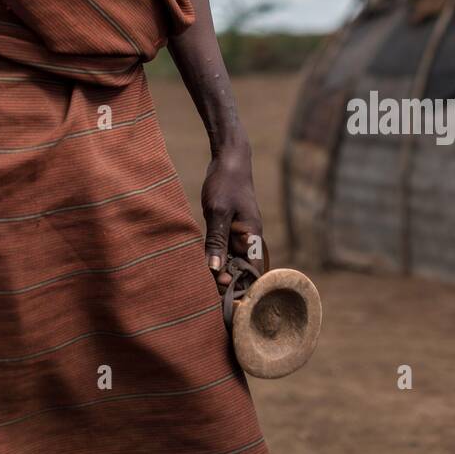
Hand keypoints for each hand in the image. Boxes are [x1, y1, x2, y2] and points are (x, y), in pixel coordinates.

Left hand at [201, 141, 265, 294]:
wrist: (228, 159)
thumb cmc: (225, 182)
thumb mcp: (218, 211)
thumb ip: (217, 240)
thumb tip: (215, 271)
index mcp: (252, 236)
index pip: (254, 272)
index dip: (243, 287)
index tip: (224, 294)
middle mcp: (248, 239)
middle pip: (242, 271)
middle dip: (228, 284)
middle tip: (208, 292)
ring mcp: (238, 234)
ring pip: (231, 262)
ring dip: (220, 273)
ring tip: (202, 285)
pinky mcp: (227, 229)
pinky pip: (223, 250)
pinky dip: (214, 259)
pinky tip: (200, 266)